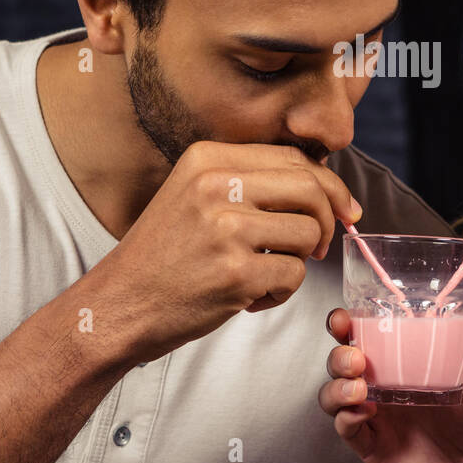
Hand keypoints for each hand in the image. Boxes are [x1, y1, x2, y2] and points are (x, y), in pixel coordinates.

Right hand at [85, 141, 359, 366]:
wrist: (117, 305)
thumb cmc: (165, 256)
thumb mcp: (196, 195)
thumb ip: (251, 182)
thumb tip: (329, 188)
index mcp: (208, 158)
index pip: (295, 159)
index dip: (330, 186)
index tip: (345, 210)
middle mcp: (217, 185)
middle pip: (312, 190)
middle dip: (330, 220)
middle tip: (320, 247)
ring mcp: (226, 229)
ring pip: (310, 234)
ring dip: (298, 261)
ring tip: (261, 273)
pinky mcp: (235, 273)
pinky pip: (294, 275)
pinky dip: (280, 292)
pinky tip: (248, 297)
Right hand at [318, 308, 462, 462]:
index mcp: (395, 365)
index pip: (359, 337)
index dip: (345, 324)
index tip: (346, 317)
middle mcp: (376, 386)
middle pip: (338, 362)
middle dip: (339, 355)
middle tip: (357, 357)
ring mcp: (370, 415)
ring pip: (332, 394)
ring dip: (338, 387)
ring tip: (360, 388)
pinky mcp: (369, 443)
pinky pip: (346, 427)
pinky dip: (348, 417)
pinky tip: (367, 411)